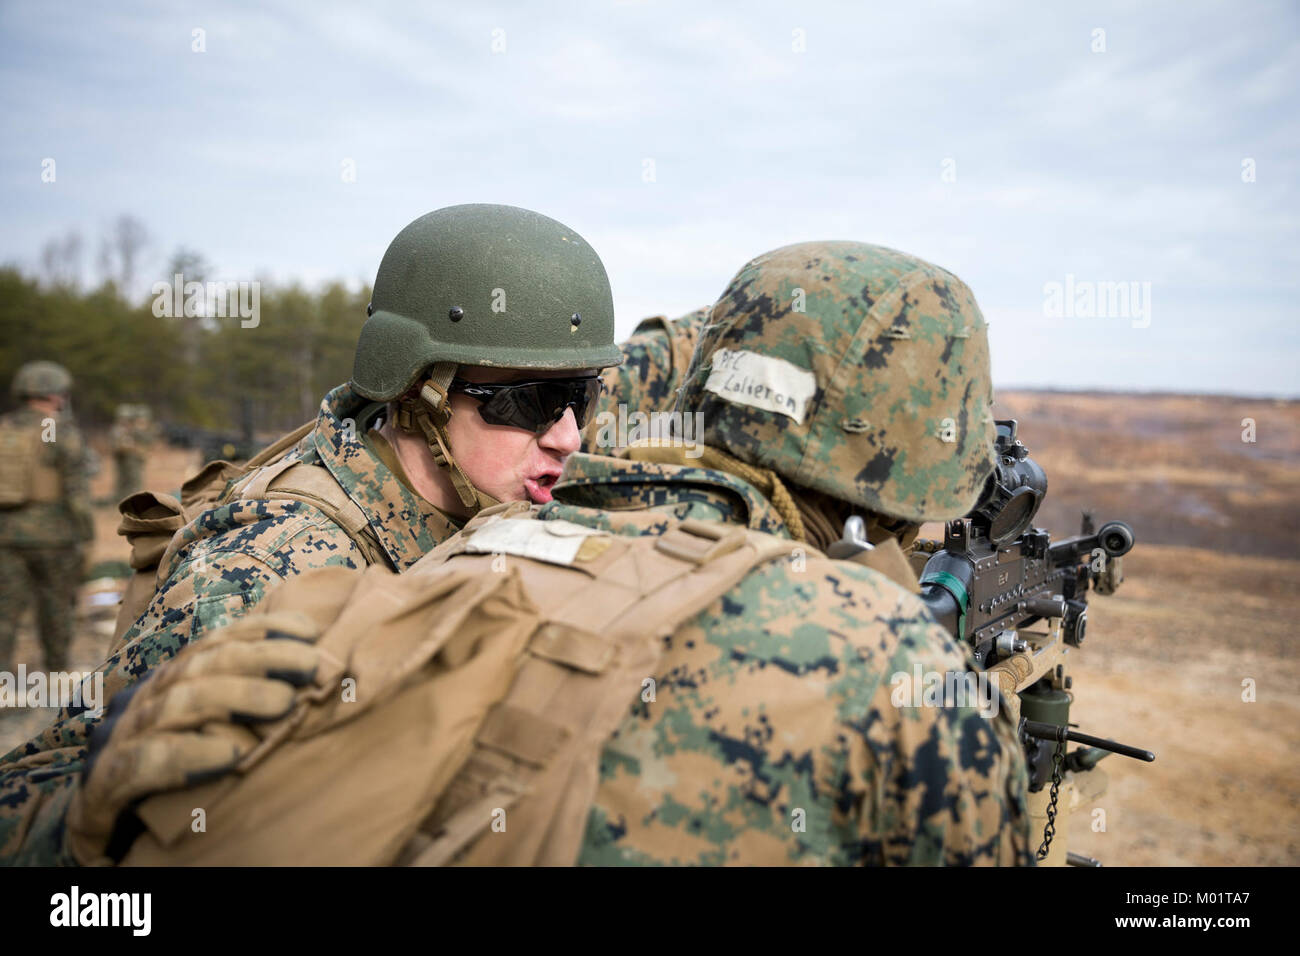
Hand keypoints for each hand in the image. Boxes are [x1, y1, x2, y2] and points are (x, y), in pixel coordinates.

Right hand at [66, 610, 322, 863]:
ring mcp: (118, 739)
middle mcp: (142, 701)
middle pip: (202, 665)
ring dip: (234, 695)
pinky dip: (190, 754)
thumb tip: (308, 689)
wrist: (89, 834)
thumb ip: (241, 711)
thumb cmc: (163, 780)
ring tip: (283, 701)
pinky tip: (231, 755)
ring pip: (176, 703)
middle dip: (260, 656)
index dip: (262, 630)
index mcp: (166, 685)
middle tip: (310, 663)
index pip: (215, 644)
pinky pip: (144, 762)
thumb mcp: (203, 735)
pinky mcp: (103, 783)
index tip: (311, 630)